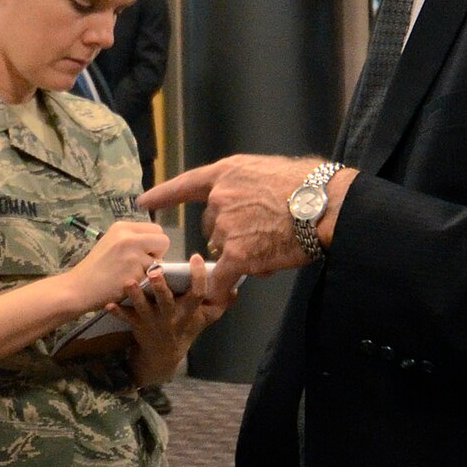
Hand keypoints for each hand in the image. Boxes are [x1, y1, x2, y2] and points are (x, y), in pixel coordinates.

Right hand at [66, 221, 170, 312]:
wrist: (78, 288)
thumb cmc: (95, 268)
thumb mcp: (111, 243)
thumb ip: (132, 240)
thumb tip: (155, 245)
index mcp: (122, 227)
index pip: (155, 229)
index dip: (153, 243)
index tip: (141, 254)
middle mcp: (128, 236)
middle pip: (163, 241)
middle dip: (157, 254)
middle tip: (141, 265)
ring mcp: (132, 254)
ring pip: (160, 261)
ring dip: (151, 271)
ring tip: (131, 276)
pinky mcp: (135, 272)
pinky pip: (153, 277)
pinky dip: (145, 282)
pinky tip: (130, 284)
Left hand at [115, 253, 230, 385]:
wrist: (164, 355)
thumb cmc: (186, 328)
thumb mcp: (206, 318)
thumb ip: (221, 302)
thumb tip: (237, 284)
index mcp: (189, 311)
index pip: (198, 293)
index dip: (199, 276)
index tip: (196, 257)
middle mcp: (171, 316)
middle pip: (167, 301)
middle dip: (161, 287)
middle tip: (155, 270)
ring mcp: (153, 321)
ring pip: (144, 308)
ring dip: (136, 296)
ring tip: (128, 282)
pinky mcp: (137, 325)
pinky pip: (126, 319)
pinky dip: (117, 312)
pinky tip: (109, 304)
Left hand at [141, 155, 354, 306]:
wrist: (323, 204)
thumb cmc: (306, 184)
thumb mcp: (266, 171)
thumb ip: (246, 188)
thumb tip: (246, 207)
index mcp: (225, 174)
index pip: (186, 185)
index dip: (163, 195)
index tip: (144, 203)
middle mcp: (219, 199)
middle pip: (211, 226)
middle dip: (230, 234)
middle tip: (263, 234)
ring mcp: (225, 227)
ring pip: (223, 249)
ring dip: (241, 253)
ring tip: (273, 247)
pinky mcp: (237, 253)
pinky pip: (221, 276)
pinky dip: (221, 288)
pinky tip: (222, 296)